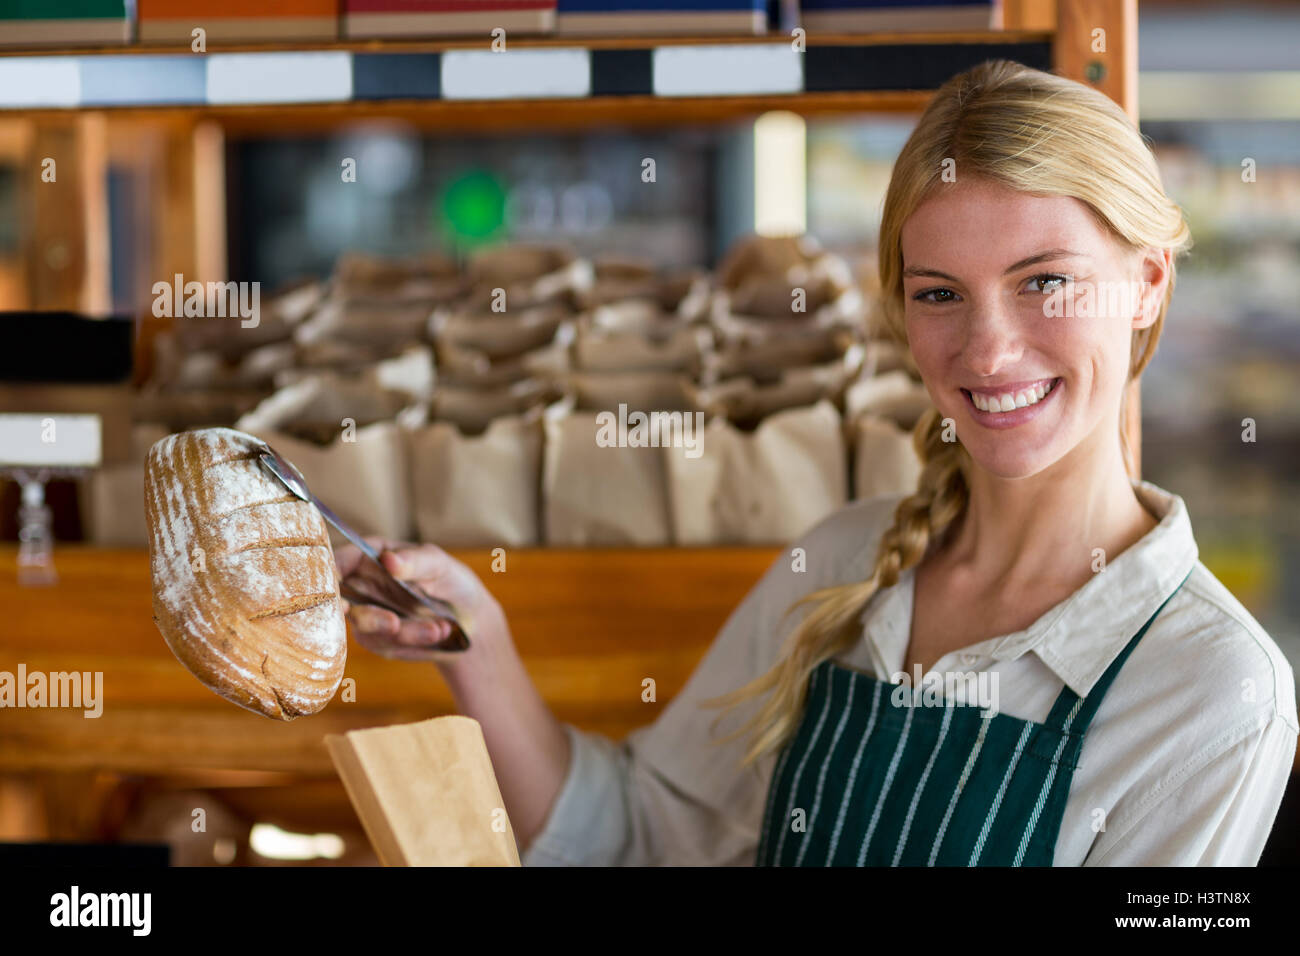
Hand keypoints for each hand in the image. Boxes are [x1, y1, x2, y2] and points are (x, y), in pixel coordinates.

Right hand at [334, 538, 507, 661]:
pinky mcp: (377, 638)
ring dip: (405, 632)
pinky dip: (413, 641)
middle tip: (393, 624)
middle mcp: (361, 583)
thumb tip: (389, 560)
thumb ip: (416, 561)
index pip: (337, 562)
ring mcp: (366, 613)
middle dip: (369, 617)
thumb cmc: (451, 580)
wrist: (468, 618)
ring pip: (366, 629)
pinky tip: (439, 633)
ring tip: (439, 628)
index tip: (338, 595)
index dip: (329, 576)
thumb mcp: (440, 565)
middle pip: (340, 602)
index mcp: (370, 555)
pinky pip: (384, 644)